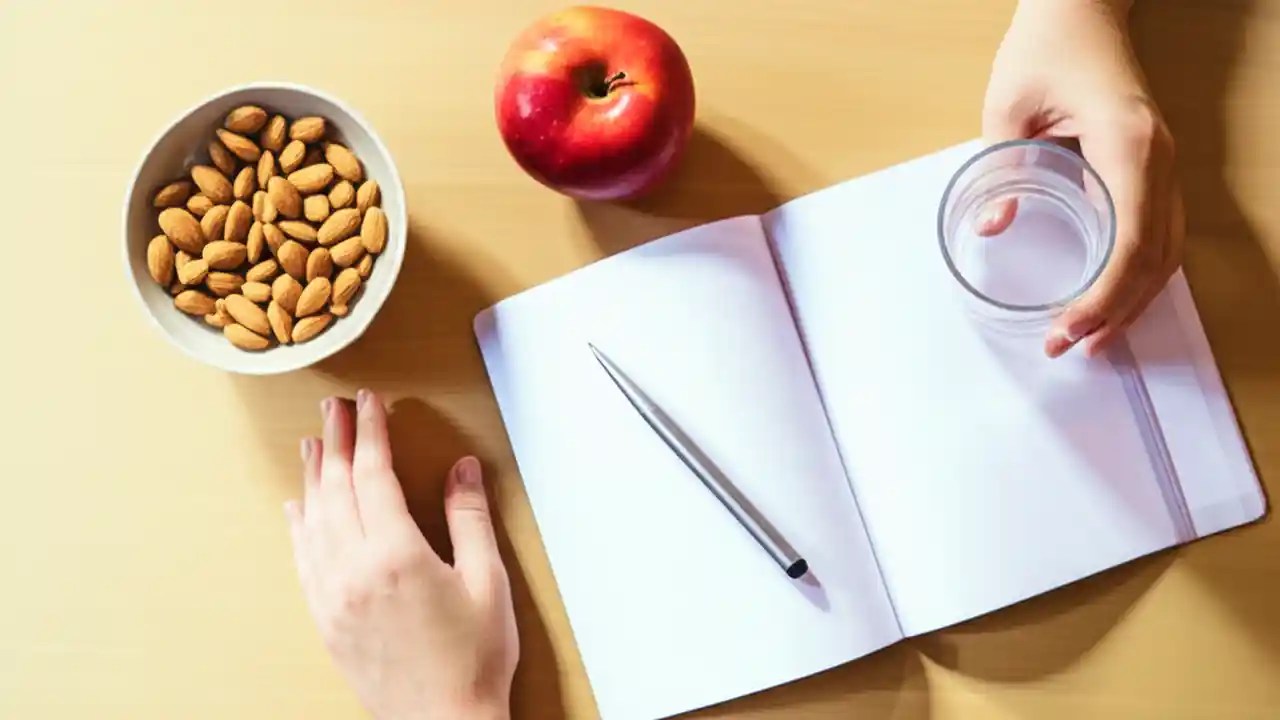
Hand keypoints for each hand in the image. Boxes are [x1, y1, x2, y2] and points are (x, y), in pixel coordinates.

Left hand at [284, 390, 517, 719]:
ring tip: (314, 444)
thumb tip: (462, 469)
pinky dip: (298, 527)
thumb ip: (471, 519)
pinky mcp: (326, 621)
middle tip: (335, 409)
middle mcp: (355, 572)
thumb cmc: (474, 660)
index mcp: (397, 556)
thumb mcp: (487, 582)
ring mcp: (334, 598)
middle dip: (337, 443)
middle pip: (337, 490)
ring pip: (314, 521)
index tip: (368, 404)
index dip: (370, 434)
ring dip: (313, 478)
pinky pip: (303, 561)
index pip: (374, 476)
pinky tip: (297, 508)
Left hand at [981, 0, 1184, 357]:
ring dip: (1132, 300)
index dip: (1105, 295)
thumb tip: (992, 228)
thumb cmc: (1044, 48)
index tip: (1069, 329)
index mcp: (1125, 143)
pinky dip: (1138, 275)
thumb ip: (1001, 171)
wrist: (1080, 8)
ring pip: (1166, 250)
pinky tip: (1110, 303)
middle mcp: (1157, 158)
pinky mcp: (1150, 167)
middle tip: (1070, 348)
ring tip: (1090, 340)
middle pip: (1156, 256)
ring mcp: (1161, 163)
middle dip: (1118, 311)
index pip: (1131, 239)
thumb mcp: (1006, 108)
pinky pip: (1159, 233)